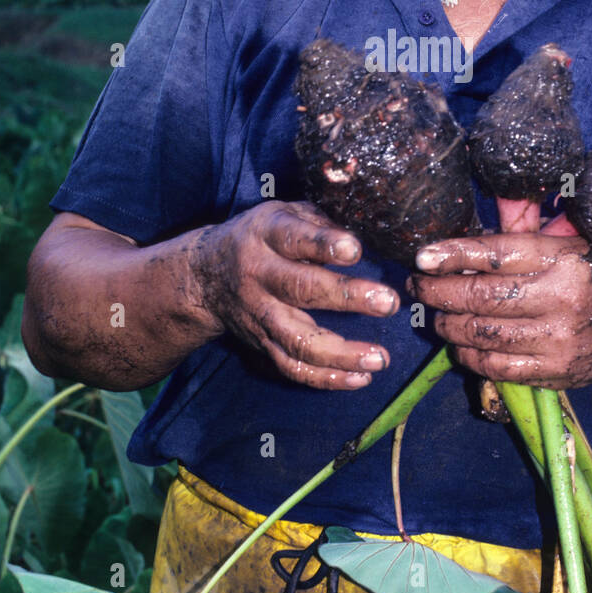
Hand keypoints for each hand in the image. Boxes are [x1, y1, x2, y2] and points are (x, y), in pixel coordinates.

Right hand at [191, 201, 398, 389]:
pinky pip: (292, 368)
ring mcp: (261, 316)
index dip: (323, 244)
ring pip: (298, 341)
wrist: (203, 275)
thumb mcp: (283, 213)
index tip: (355, 250)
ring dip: (341, 354)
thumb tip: (363, 236)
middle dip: (347, 297)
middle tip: (388, 302)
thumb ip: (319, 221)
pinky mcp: (262, 344)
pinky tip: (361, 379)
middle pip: (301, 290)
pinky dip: (326, 378)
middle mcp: (261, 277)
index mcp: (266, 236)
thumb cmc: (260, 237)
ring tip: (379, 359)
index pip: (294, 238)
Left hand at [406, 229, 591, 389]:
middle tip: (419, 285)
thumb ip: (524, 223)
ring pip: (482, 334)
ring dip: (448, 325)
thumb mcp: (569, 240)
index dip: (453, 255)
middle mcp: (561, 298)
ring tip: (436, 313)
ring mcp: (559, 340)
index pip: (496, 254)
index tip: (422, 256)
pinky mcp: (556, 372)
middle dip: (438, 292)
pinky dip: (469, 355)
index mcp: (562, 257)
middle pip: (480, 297)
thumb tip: (489, 189)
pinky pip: (496, 366)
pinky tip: (460, 344)